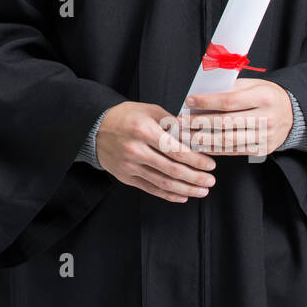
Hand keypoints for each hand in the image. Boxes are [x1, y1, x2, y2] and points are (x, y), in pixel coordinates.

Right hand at [96, 101, 216, 202]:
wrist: (95, 128)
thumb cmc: (125, 117)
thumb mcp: (149, 111)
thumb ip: (172, 123)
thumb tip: (195, 137)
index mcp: (143, 130)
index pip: (176, 150)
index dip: (196, 160)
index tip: (210, 164)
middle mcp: (135, 150)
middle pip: (172, 169)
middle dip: (195, 177)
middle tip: (210, 180)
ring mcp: (129, 166)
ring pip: (163, 183)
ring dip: (186, 189)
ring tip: (202, 191)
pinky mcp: (126, 177)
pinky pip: (151, 189)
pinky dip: (169, 194)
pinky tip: (182, 196)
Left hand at [183, 79, 293, 156]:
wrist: (292, 113)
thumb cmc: (265, 95)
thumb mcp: (253, 85)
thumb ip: (230, 88)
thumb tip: (200, 94)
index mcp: (263, 97)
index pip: (229, 101)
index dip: (207, 102)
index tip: (189, 101)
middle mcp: (266, 118)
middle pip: (226, 123)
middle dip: (200, 123)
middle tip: (180, 121)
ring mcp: (265, 137)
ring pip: (228, 141)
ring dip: (203, 139)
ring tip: (186, 135)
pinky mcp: (262, 150)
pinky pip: (233, 151)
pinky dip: (214, 149)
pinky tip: (200, 145)